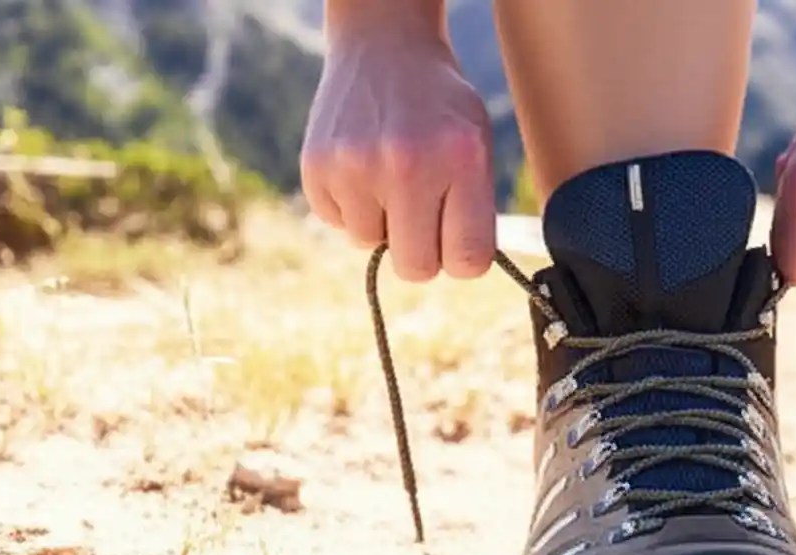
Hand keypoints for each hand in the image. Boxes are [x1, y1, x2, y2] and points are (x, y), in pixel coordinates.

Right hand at [301, 33, 495, 281]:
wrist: (384, 46)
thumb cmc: (439, 105)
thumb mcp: (477, 144)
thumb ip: (474, 208)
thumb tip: (460, 268)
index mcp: (461, 159)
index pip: (468, 261)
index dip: (461, 258)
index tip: (456, 241)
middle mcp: (407, 165)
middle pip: (416, 268)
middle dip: (420, 250)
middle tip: (421, 213)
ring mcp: (356, 166)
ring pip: (371, 244)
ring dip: (381, 221)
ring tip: (388, 175)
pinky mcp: (317, 168)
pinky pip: (338, 223)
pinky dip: (351, 205)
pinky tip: (362, 165)